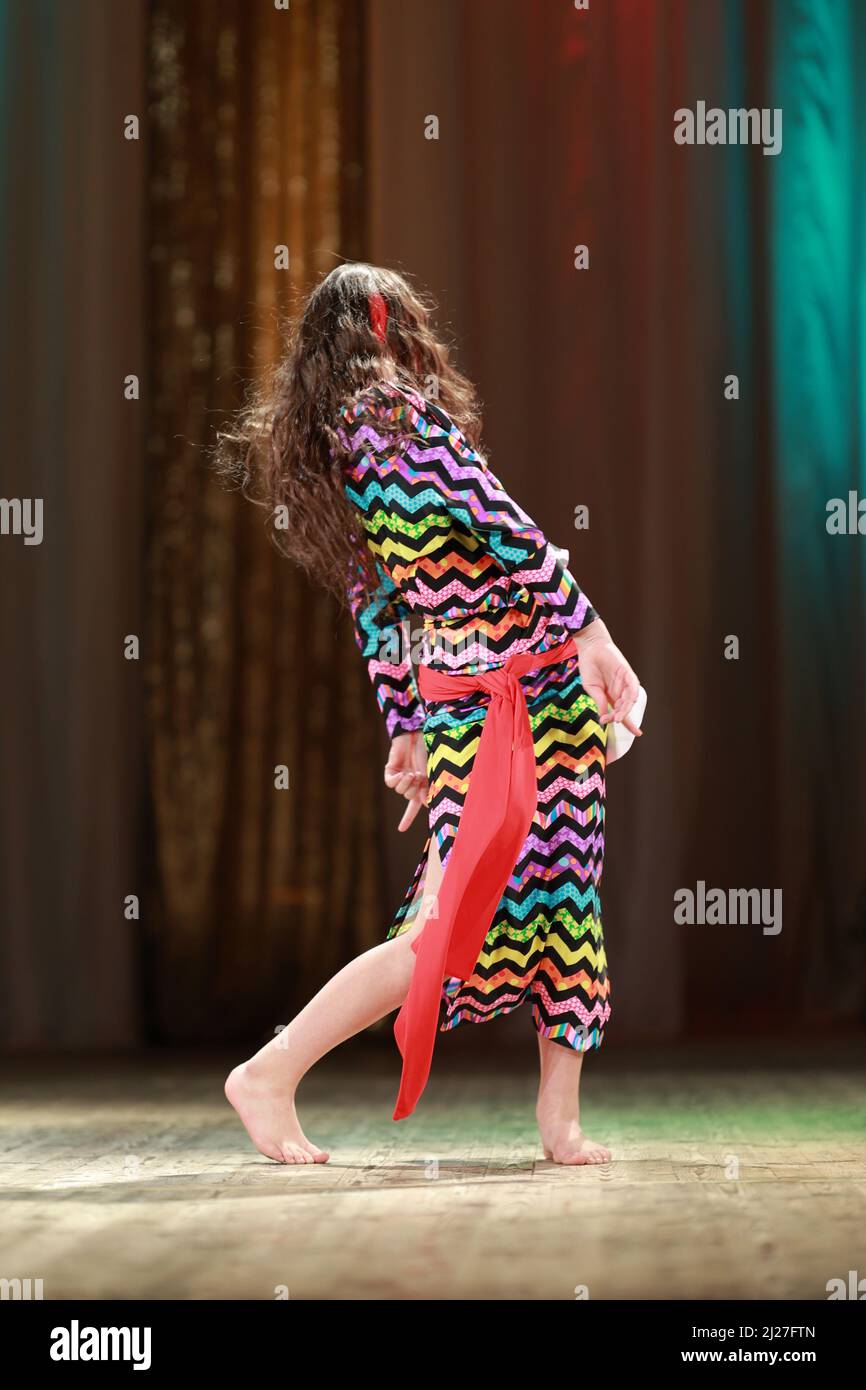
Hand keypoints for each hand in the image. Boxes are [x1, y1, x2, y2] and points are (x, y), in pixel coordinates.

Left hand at [384, 731, 428, 830]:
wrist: (417, 735)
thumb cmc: (428, 751)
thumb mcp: (432, 773)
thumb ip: (428, 789)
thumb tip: (426, 805)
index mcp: (421, 785)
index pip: (414, 806)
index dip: (407, 818)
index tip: (400, 830)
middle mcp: (410, 782)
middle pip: (409, 798)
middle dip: (416, 790)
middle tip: (420, 777)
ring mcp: (400, 776)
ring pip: (400, 792)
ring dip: (408, 784)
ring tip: (412, 773)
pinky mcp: (390, 771)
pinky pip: (391, 784)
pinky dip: (398, 780)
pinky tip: (403, 772)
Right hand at [575, 620, 642, 734]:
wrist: (590, 648)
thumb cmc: (588, 667)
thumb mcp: (591, 688)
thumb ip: (599, 702)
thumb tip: (603, 719)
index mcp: (610, 696)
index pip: (621, 712)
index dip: (629, 723)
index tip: (637, 734)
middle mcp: (619, 691)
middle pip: (624, 708)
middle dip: (621, 717)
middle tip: (614, 721)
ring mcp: (624, 682)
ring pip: (629, 699)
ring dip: (625, 709)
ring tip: (618, 716)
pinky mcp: (626, 673)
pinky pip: (633, 685)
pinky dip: (632, 694)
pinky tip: (629, 701)